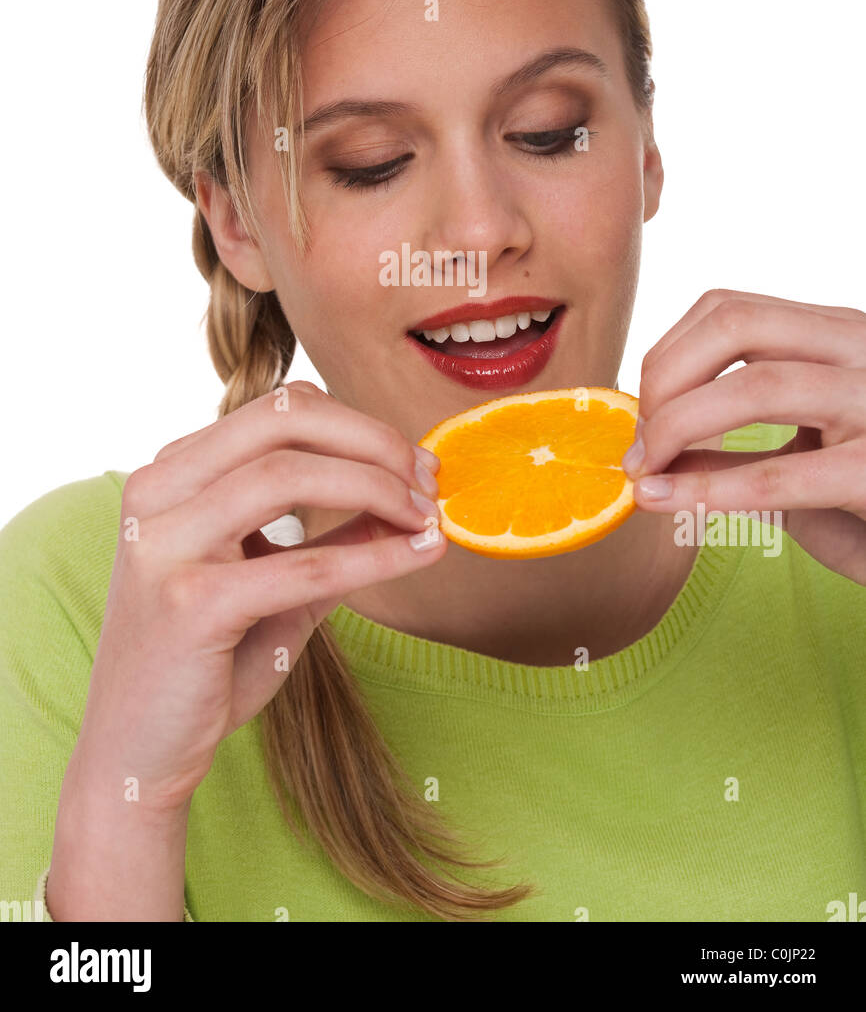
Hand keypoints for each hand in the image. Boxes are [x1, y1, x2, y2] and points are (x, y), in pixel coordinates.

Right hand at [71, 381, 445, 811]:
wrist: (135, 756)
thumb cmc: (205, 666)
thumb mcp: (277, 584)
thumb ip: (333, 534)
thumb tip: (411, 495)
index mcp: (172, 474)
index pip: (278, 409)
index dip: (358, 426)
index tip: (415, 463)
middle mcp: (156, 493)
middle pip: (282, 420)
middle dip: (372, 441)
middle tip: (429, 480)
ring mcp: (164, 544)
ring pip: (288, 474)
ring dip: (376, 488)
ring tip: (426, 518)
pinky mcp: (187, 603)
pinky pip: (302, 564)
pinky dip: (373, 554)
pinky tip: (418, 556)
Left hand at [620, 289, 865, 585]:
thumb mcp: (803, 467)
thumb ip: (734, 453)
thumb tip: (648, 451)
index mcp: (843, 338)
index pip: (730, 309)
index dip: (667, 355)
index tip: (641, 414)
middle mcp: (865, 353)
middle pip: (734, 321)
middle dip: (663, 378)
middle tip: (639, 444)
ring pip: (754, 386)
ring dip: (675, 428)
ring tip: (646, 475)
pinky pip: (780, 475)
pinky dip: (708, 490)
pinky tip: (667, 503)